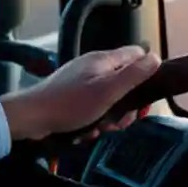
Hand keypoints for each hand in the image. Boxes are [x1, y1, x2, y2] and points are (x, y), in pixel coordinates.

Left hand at [0, 45, 161, 141]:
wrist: (31, 117)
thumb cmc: (69, 104)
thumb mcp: (108, 90)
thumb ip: (133, 75)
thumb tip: (155, 58)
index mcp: (103, 60)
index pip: (136, 55)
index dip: (146, 75)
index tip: (144, 98)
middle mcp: (93, 67)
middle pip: (124, 81)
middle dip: (126, 105)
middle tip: (119, 121)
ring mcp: (81, 81)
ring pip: (109, 99)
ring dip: (109, 117)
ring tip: (99, 128)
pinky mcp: (71, 96)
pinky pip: (92, 108)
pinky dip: (93, 121)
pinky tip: (86, 131)